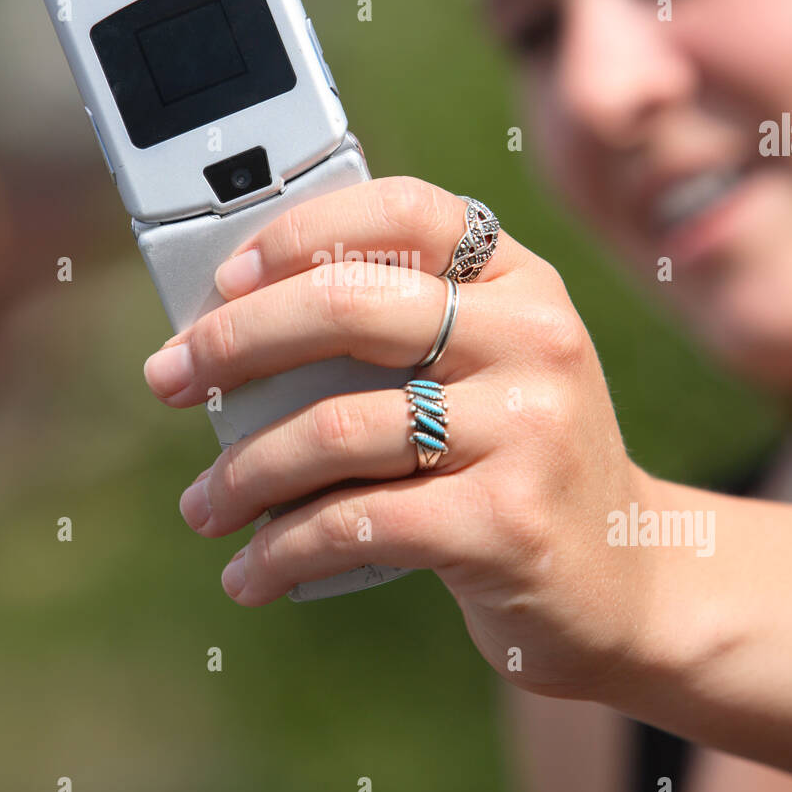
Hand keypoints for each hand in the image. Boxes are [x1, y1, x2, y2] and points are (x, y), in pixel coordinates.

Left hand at [143, 176, 651, 700]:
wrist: (624, 580)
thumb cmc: (519, 463)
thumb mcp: (491, 372)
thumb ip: (400, 335)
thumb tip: (230, 333)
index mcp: (522, 283)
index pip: (404, 211)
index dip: (299, 232)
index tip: (225, 279)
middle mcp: (534, 339)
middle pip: (349, 306)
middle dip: (232, 343)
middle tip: (167, 379)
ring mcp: (529, 430)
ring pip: (337, 426)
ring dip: (244, 472)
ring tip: (204, 505)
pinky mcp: (508, 522)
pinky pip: (357, 523)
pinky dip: (283, 551)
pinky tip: (252, 574)